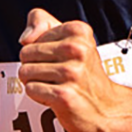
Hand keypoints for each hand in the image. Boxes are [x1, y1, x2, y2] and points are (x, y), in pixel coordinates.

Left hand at [17, 8, 126, 131]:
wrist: (106, 108)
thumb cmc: (84, 73)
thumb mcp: (70, 39)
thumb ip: (42, 23)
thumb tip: (25, 38)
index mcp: (79, 31)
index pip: (31, 38)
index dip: (39, 51)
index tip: (59, 59)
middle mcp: (77, 49)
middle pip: (25, 54)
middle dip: (34, 67)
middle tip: (56, 75)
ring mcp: (71, 73)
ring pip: (25, 72)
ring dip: (35, 83)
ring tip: (56, 85)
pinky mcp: (63, 95)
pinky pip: (31, 89)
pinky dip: (39, 97)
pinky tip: (57, 97)